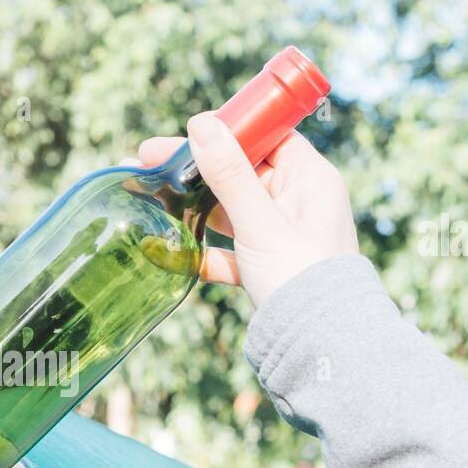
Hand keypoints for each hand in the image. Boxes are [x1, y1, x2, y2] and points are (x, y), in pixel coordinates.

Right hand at [136, 113, 358, 305]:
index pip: (267, 136)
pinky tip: (175, 255)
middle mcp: (300, 201)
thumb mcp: (258, 221)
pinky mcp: (270, 265)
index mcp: (310, 179)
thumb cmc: (299, 276)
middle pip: (242, 171)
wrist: (319, 344)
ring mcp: (284, 234)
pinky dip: (207, 250)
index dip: (228, 129)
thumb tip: (202, 124)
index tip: (188, 130)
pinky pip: (233, 248)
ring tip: (153, 199)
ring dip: (196, 207)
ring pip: (233, 210)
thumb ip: (228, 174)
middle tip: (148, 159)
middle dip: (197, 168)